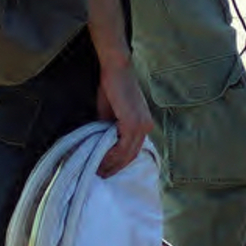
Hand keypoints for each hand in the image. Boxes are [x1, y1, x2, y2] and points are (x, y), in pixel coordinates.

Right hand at [95, 58, 152, 175]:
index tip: (106, 170)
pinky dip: (111, 155)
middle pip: (131, 156)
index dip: (120, 162)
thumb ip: (110, 129)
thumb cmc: (113, 87)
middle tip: (100, 176)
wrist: (116, 70)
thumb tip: (103, 144)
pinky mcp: (133, 123)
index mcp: (144, 125)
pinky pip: (122, 146)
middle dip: (115, 167)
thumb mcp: (111, 114)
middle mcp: (146, 127)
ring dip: (111, 164)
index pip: (133, 150)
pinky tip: (100, 160)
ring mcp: (141, 126)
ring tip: (98, 172)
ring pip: (126, 153)